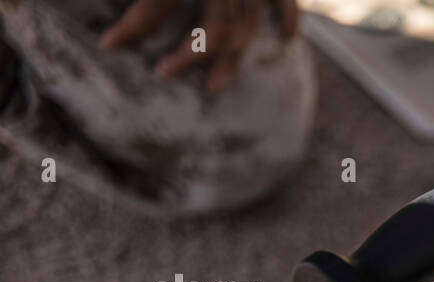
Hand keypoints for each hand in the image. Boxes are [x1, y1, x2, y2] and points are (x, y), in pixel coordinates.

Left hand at [100, 0, 299, 91]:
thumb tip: (110, 31)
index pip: (158, 3)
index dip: (134, 26)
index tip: (108, 45)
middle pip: (216, 28)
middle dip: (190, 55)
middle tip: (164, 73)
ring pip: (247, 25)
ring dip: (232, 56)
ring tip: (214, 84)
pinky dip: (289, 17)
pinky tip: (289, 38)